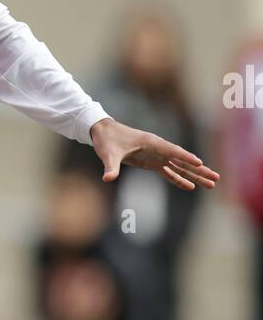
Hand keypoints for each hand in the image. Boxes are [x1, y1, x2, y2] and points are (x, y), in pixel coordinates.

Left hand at [90, 117, 219, 191]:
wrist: (103, 133)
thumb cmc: (106, 140)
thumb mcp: (107, 154)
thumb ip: (110, 167)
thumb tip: (107, 178)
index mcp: (152, 142)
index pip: (173, 151)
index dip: (185, 157)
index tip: (199, 163)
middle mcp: (158, 148)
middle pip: (183, 160)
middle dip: (199, 170)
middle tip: (216, 178)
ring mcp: (157, 155)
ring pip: (180, 167)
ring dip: (194, 176)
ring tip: (210, 184)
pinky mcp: (152, 162)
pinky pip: (169, 172)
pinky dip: (179, 179)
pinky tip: (190, 187)